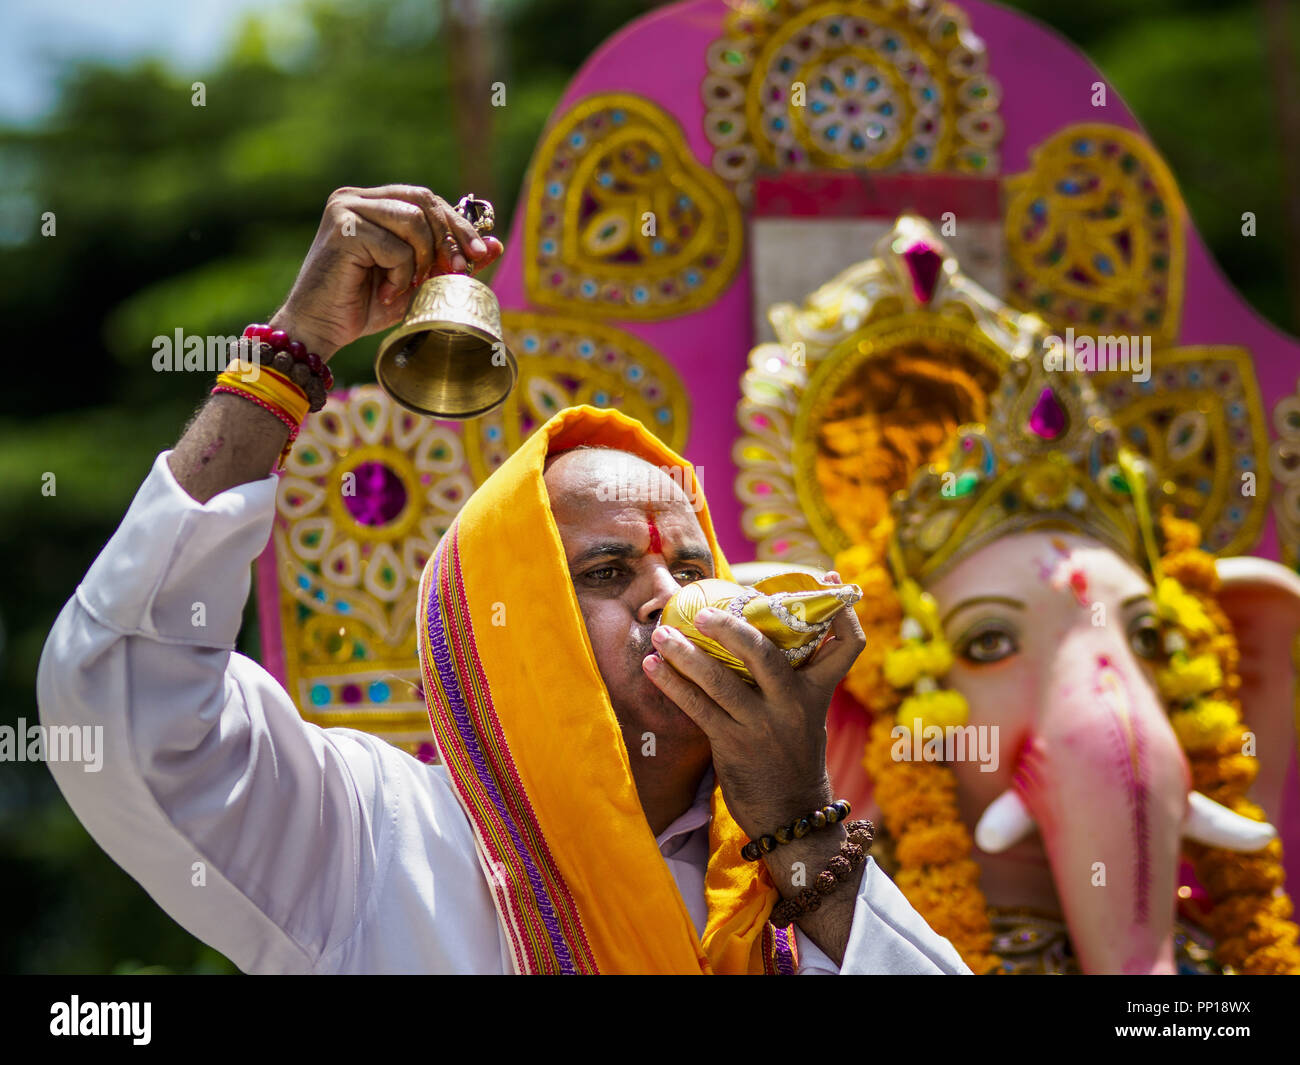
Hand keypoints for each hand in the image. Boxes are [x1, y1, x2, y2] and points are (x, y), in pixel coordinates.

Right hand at [270, 185, 504, 358]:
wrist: (319, 330)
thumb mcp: (418, 281)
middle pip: (424, 199)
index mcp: (372, 202)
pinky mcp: (343, 229)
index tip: (480, 254)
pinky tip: (386, 292)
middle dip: (451, 236)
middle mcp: (355, 197)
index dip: (457, 224)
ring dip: (422, 259)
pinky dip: (401, 274)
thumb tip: (496, 245)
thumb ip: (451, 261)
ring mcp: (346, 209)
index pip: (426, 198)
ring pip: (414, 220)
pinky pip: (396, 246)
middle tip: (460, 269)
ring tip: (408, 286)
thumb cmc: (364, 306)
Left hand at [642, 574, 865, 839]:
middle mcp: (793, 704)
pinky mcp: (733, 745)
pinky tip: (653, 666)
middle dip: (731, 628)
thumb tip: (755, 629)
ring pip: (719, 680)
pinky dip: (671, 683)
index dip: (844, 611)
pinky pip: (696, 707)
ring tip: (660, 633)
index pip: (848, 645)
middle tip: (703, 613)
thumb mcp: (804, 713)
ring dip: (684, 654)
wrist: (791, 814)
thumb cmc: (790, 751)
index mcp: (817, 690)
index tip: (830, 581)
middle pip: (765, 653)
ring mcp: (762, 725)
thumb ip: (789, 675)